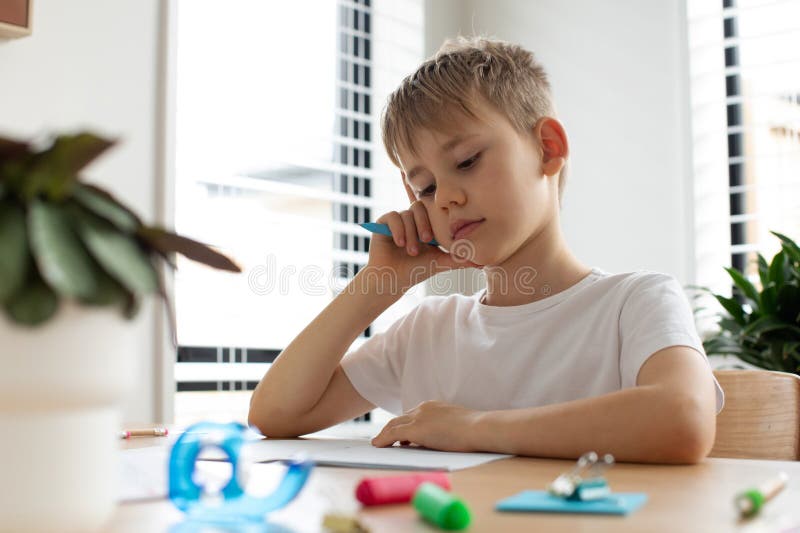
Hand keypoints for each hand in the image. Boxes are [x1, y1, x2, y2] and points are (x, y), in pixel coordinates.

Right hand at [366, 202, 480, 294]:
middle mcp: (411, 219)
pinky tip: (400, 243)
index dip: (435, 218)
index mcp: (425, 224)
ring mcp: (397, 220)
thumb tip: (481, 262)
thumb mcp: (440, 263)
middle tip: (426, 241)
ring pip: (406, 214)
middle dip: (424, 223)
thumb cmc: (416, 271)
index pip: (432, 209)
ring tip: (411, 251)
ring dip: (410, 233)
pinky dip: (398, 229)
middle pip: (419, 207)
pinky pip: (392, 216)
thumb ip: (458, 259)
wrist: (393, 280)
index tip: (436, 238)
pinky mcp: (382, 223)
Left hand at [371, 401, 483, 451]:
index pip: (412, 415)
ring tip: (378, 443)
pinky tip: (378, 445)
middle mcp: (423, 408)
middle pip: (400, 419)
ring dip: (384, 435)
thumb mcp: (456, 424)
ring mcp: (419, 417)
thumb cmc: (475, 429)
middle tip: (383, 439)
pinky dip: (383, 439)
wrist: (480, 428)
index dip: (403, 425)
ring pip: (393, 425)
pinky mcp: (416, 429)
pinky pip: (393, 434)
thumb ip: (443, 427)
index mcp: (433, 406)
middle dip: (390, 429)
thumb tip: (437, 437)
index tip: (400, 435)